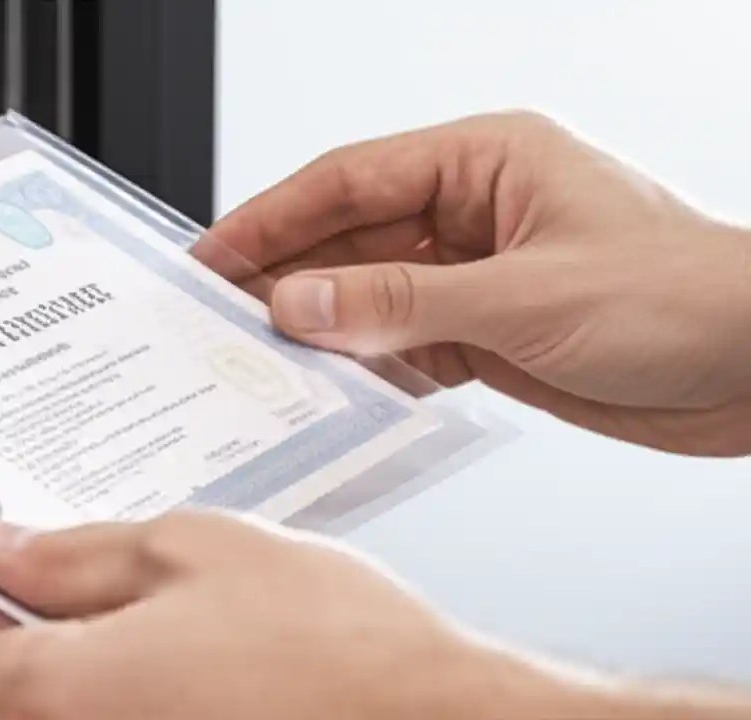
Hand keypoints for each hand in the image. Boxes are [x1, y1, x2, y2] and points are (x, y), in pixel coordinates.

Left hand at [0, 512, 749, 719]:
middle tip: (57, 576)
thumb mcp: (196, 552)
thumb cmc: (342, 649)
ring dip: (62, 665)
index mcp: (57, 696)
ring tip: (138, 616)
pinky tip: (177, 666)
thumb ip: (75, 555)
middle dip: (1, 630)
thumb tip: (0, 551)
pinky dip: (114, 700)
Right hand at [197, 111, 750, 455]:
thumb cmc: (681, 297)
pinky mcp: (492, 333)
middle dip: (290, 280)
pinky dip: (371, 369)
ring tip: (263, 363)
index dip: (274, 217)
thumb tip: (299, 304)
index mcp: (485, 161)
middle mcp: (475, 211)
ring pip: (374, 298)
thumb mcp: (524, 297)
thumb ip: (400, 305)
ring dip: (326, 331)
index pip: (351, 180)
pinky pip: (407, 345)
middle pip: (353, 239)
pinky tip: (336, 391)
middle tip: (221, 321)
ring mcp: (481, 274)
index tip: (214, 255)